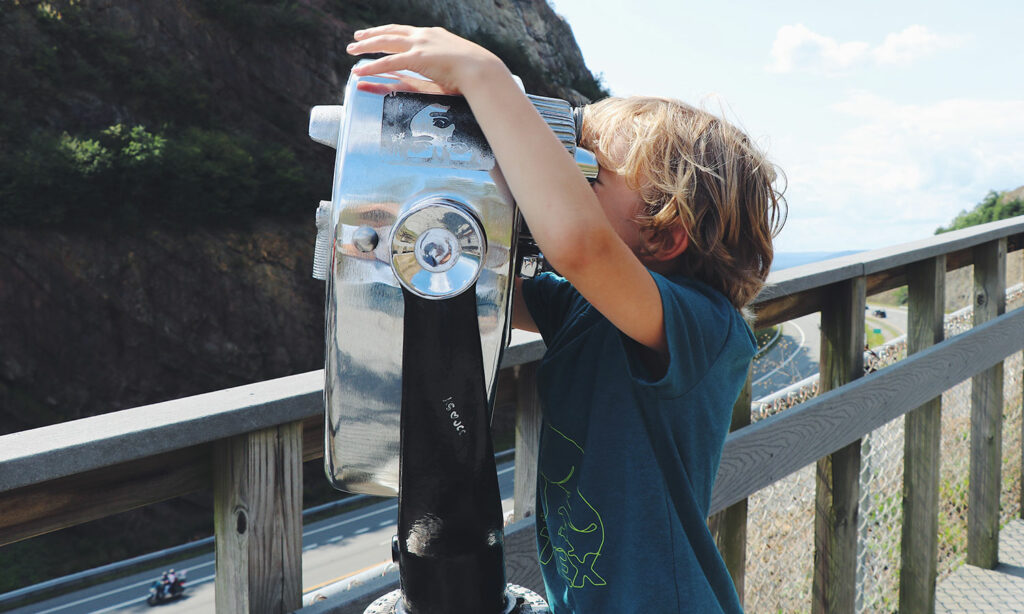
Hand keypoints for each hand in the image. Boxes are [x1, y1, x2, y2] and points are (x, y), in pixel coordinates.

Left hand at [347, 25, 504, 95]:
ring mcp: (420, 45)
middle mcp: (425, 36)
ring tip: (351, 51)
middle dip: (373, 34)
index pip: (406, 30)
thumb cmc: (478, 71)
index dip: (390, 31)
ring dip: (366, 46)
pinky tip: (359, 71)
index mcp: (434, 35)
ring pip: (386, 43)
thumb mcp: (459, 61)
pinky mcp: (417, 59)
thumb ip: (447, 62)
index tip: (378, 33)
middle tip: (357, 37)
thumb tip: (448, 68)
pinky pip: (388, 63)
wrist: (484, 69)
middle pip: (392, 32)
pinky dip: (372, 66)